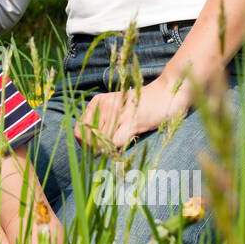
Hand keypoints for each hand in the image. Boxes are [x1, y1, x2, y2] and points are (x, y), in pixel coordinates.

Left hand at [73, 75, 192, 150]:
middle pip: (88, 139)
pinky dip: (119, 148)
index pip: (78, 131)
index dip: (85, 144)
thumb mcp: (116, 109)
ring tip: (120, 142)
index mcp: (97, 103)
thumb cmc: (140, 104)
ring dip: (108, 149)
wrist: (166, 93)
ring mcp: (117, 113)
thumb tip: (90, 146)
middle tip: (108, 149)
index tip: (95, 149)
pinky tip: (128, 140)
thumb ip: (102, 123)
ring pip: (100, 142)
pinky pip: (115, 143)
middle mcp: (103, 106)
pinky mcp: (132, 121)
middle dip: (96, 149)